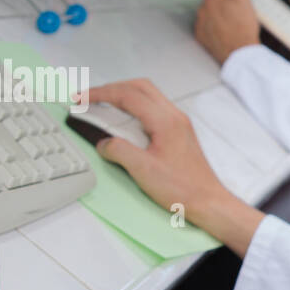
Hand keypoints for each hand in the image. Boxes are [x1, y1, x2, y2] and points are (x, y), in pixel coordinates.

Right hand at [81, 79, 265, 255]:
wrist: (209, 202)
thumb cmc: (184, 189)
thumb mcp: (143, 171)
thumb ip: (119, 151)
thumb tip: (104, 143)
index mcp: (166, 121)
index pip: (128, 95)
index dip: (100, 94)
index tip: (81, 98)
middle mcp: (175, 117)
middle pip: (139, 87)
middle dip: (111, 88)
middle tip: (89, 98)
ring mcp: (179, 123)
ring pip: (148, 95)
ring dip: (123, 96)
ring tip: (102, 106)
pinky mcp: (179, 133)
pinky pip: (154, 109)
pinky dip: (135, 108)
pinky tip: (124, 121)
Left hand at [194, 0, 258, 64]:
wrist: (239, 54)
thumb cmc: (243, 27)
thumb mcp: (244, 1)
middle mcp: (202, 10)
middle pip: (208, 0)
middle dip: (218, 2)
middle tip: (233, 11)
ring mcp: (200, 24)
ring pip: (207, 15)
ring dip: (216, 16)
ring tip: (231, 25)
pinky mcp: (201, 37)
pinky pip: (205, 28)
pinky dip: (213, 29)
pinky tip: (225, 34)